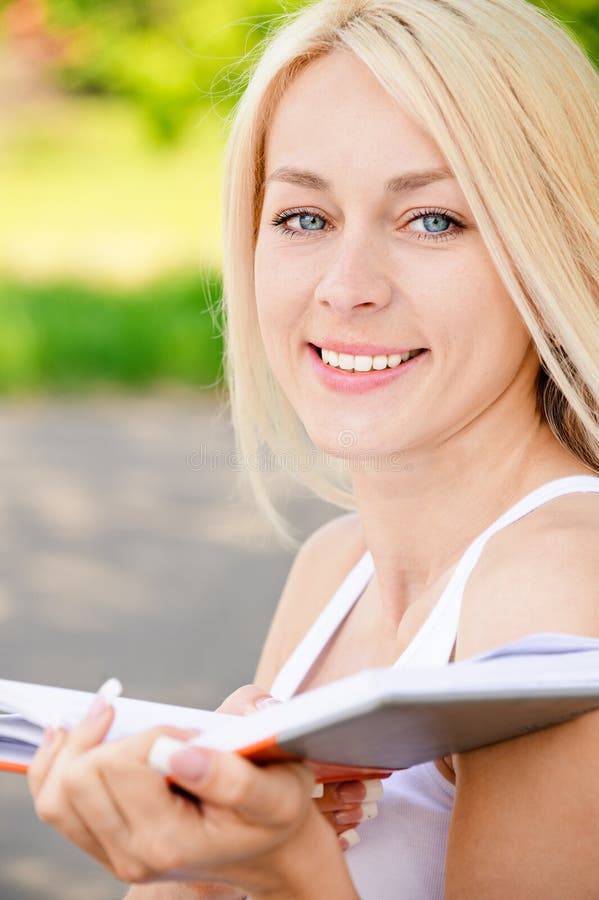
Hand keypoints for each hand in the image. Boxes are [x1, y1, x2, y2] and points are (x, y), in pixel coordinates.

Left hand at [28, 690, 355, 897]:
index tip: (191, 732)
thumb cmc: (274, 807)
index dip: (157, 733)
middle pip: (82, 776)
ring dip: (80, 742)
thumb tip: (179, 752)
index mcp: (173, 843)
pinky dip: (55, 760)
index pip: (125, 766)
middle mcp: (134, 855)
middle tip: (161, 726)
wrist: (269, 847)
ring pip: (57, 789)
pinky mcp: (101, 844)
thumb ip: (235, 774)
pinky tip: (75, 731)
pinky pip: (51, 800)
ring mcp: (114, 854)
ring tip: (110, 714)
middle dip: (118, 735)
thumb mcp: (280, 789)